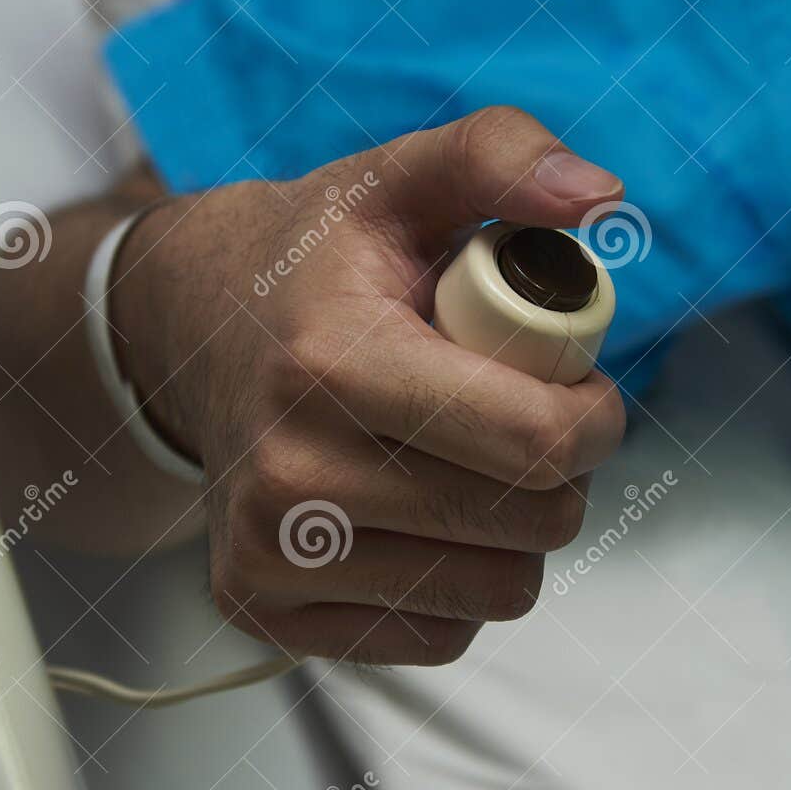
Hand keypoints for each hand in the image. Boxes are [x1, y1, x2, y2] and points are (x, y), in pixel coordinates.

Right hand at [109, 107, 627, 664]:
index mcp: (330, 361)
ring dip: (512, 530)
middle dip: (559, 472)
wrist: (191, 337)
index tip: (582, 389)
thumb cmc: (318, 262)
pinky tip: (417, 512)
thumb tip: (599, 194)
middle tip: (517, 418)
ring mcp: (271, 559)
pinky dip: (458, 579)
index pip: (535, 443)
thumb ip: (501, 155)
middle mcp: (289, 477)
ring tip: (464, 460)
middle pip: (531, 525)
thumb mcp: (400, 179)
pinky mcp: (268, 616)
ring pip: (499, 592)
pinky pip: (443, 634)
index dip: (595, 419)